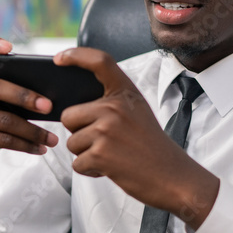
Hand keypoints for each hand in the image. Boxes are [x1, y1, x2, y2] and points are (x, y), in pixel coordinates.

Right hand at [0, 34, 59, 199]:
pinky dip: (25, 145)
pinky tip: (40, 148)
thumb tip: (50, 93)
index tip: (10, 47)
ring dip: (32, 131)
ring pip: (3, 119)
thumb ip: (11, 92)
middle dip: (25, 96)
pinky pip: (2, 140)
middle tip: (49, 106)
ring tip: (53, 138)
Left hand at [56, 47, 218, 228]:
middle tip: (105, 142)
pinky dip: (90, 170)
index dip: (76, 56)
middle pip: (69, 115)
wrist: (173, 177)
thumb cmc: (151, 147)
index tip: (59, 59)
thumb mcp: (137, 113)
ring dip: (86, 154)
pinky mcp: (100, 154)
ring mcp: (106, 130)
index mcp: (125, 94)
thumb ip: (112, 103)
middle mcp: (114, 107)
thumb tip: (74, 108)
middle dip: (79, 132)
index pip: (99, 62)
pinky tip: (111, 169)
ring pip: (72, 141)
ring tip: (112, 156)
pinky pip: (77, 163)